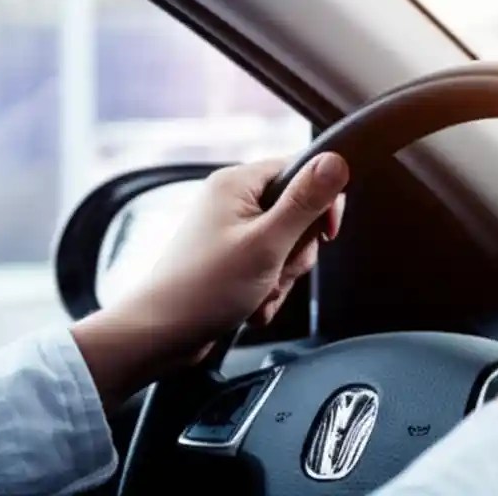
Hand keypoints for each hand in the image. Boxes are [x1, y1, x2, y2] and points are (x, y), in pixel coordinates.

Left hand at [72, 153, 348, 408]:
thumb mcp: (267, 244)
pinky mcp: (231, 258)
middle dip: (296, 252)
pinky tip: (251, 304)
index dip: (321, 203)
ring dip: (282, 277)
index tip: (325, 233)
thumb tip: (336, 161)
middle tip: (275, 269)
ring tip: (258, 292)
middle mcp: (233, 201)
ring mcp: (231, 231)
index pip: (301, 170)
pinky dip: (268, 289)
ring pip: (288, 246)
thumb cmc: (203, 290)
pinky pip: (271, 267)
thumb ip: (306, 202)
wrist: (160, 336)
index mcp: (237, 183)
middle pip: (299, 213)